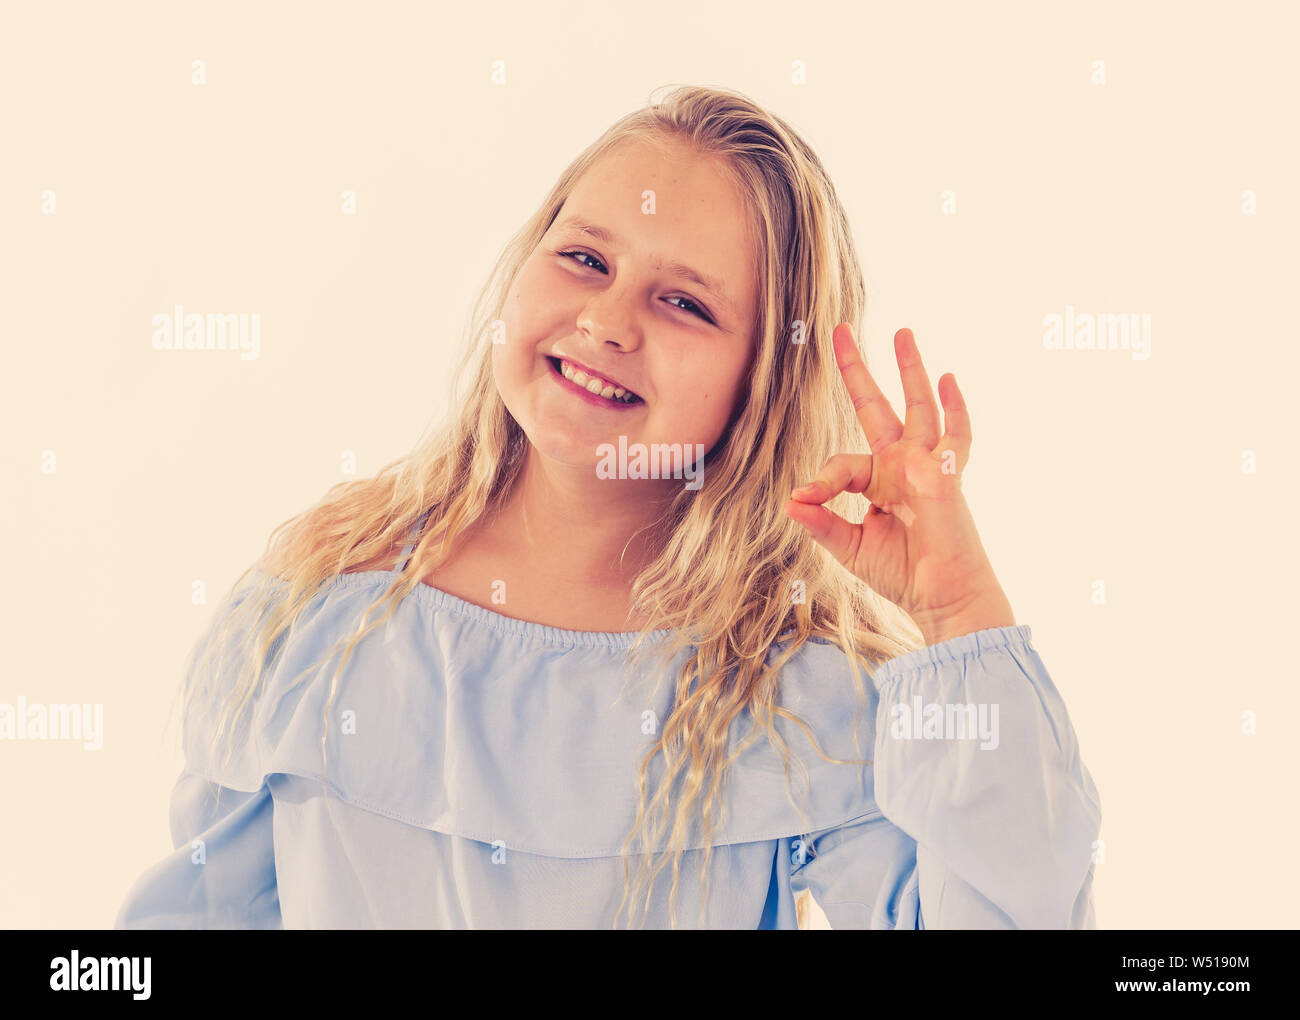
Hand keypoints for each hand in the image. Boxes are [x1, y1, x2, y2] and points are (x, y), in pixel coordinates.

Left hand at [783, 325, 1014, 645]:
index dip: (819, 481)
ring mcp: (924, 465)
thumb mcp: (849, 546)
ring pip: (917, 406)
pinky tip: (949, 380)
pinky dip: (955, 408)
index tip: (802, 498)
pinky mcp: (945, 476)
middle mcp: (900, 464)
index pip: (841, 463)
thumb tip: (788, 502)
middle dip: (857, 369)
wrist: (939, 597)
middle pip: (875, 406)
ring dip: (909, 369)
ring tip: (902, 333)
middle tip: (840, 329)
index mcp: (876, 480)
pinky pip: (954, 436)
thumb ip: (821, 523)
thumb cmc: (900, 572)